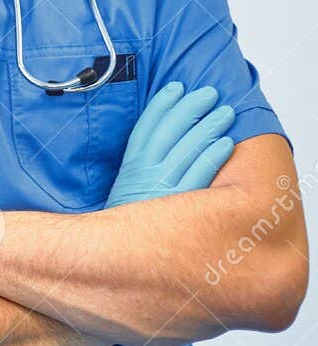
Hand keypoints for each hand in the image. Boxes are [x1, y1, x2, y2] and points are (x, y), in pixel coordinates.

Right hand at [105, 82, 234, 208]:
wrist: (120, 257)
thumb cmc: (131, 221)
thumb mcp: (127, 189)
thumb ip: (141, 166)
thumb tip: (160, 142)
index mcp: (130, 168)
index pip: (146, 128)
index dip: (161, 106)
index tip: (176, 88)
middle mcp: (144, 174)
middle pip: (168, 133)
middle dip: (189, 109)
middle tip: (209, 93)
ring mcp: (162, 188)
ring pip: (187, 150)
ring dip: (208, 127)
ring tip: (225, 112)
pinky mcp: (180, 205)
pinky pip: (198, 175)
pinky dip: (212, 157)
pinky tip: (226, 143)